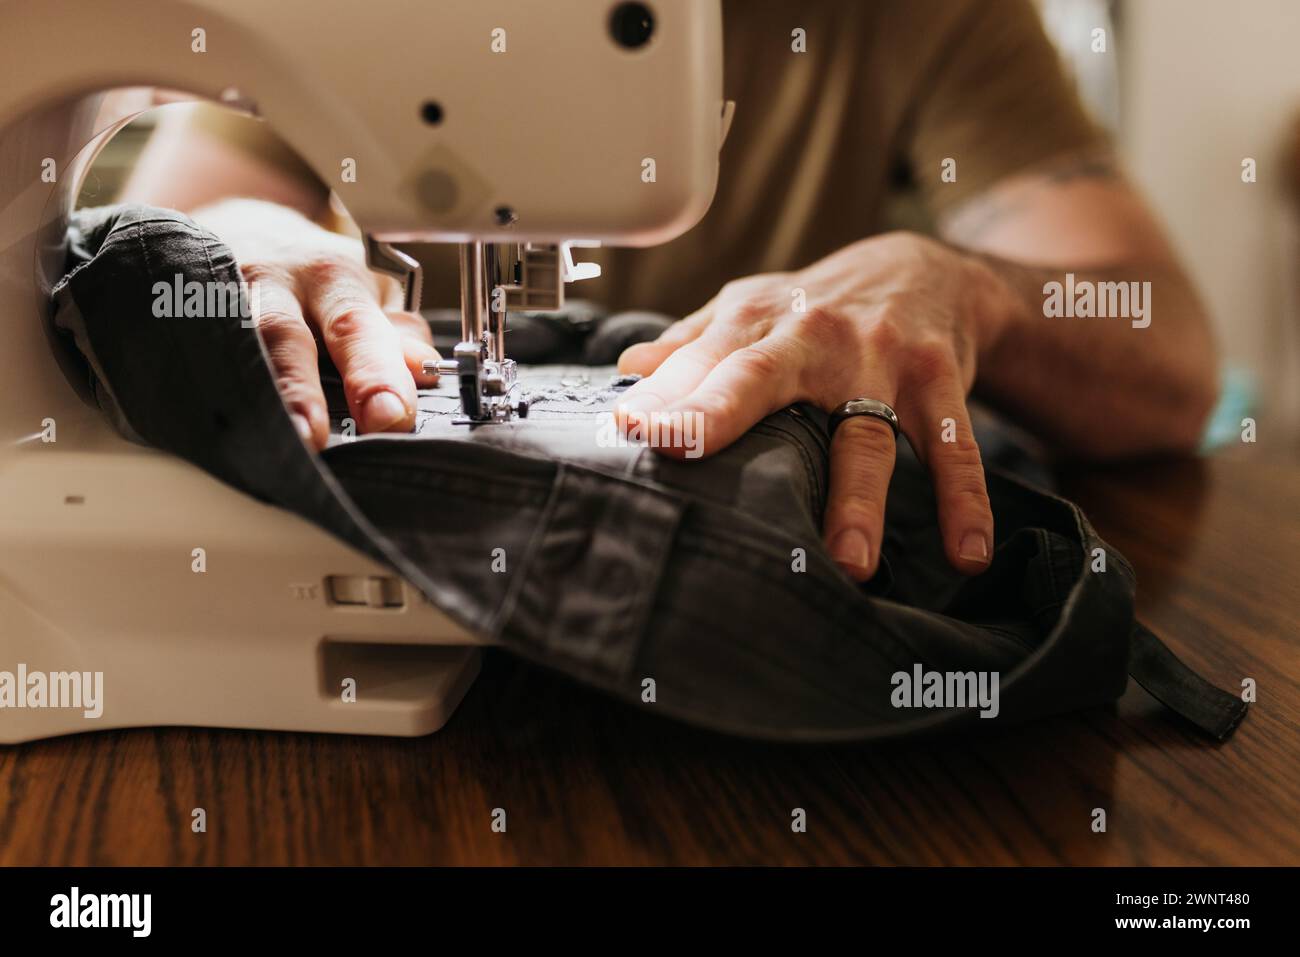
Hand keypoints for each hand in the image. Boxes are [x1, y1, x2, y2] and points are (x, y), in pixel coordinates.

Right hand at [190, 198, 439, 448]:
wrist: (251, 229)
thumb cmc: (322, 281)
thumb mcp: (368, 294)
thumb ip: (395, 334)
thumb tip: (424, 370)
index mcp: (335, 279)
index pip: (358, 327)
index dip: (374, 373)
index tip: (390, 416)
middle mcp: (278, 282)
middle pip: (286, 335)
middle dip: (301, 388)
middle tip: (314, 437)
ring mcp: (228, 295)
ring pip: (236, 343)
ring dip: (255, 394)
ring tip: (269, 439)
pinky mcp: (192, 312)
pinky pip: (199, 349)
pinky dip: (209, 384)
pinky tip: (222, 424)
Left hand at [616, 232, 1011, 580]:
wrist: (924, 270)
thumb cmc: (817, 306)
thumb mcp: (752, 308)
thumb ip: (692, 343)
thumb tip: (626, 372)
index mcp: (756, 325)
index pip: (701, 365)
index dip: (665, 397)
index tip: (628, 430)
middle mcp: (814, 339)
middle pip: (762, 380)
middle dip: (724, 415)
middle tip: (685, 456)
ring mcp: (881, 362)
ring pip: (864, 435)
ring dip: (859, 499)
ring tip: (848, 562)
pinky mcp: (937, 384)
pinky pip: (954, 447)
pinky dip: (965, 500)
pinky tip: (966, 552)